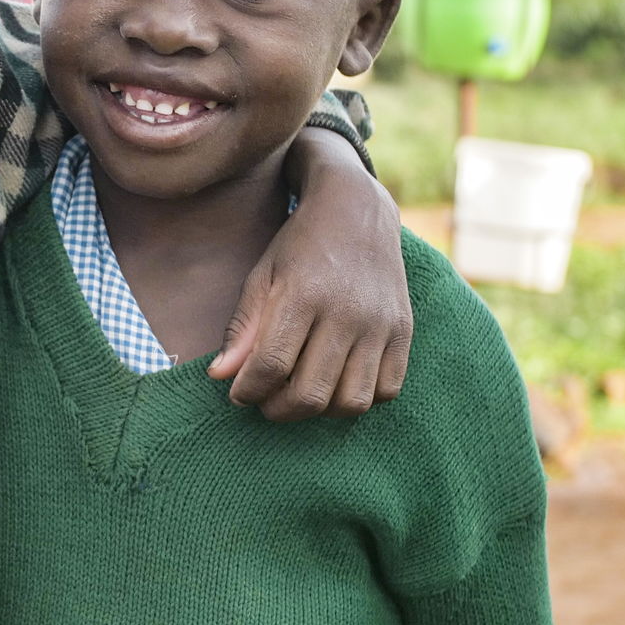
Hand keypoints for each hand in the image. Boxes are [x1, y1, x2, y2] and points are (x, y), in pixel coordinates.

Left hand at [208, 134, 411, 419]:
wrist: (357, 212)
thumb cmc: (300, 246)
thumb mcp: (262, 276)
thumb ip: (243, 328)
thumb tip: (220, 377)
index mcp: (303, 294)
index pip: (271, 366)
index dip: (248, 391)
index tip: (238, 393)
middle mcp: (347, 312)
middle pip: (311, 394)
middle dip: (278, 409)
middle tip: (266, 401)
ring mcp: (381, 324)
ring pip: (351, 402)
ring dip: (320, 412)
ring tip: (300, 393)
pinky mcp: (404, 331)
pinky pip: (386, 391)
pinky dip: (358, 398)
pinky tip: (337, 381)